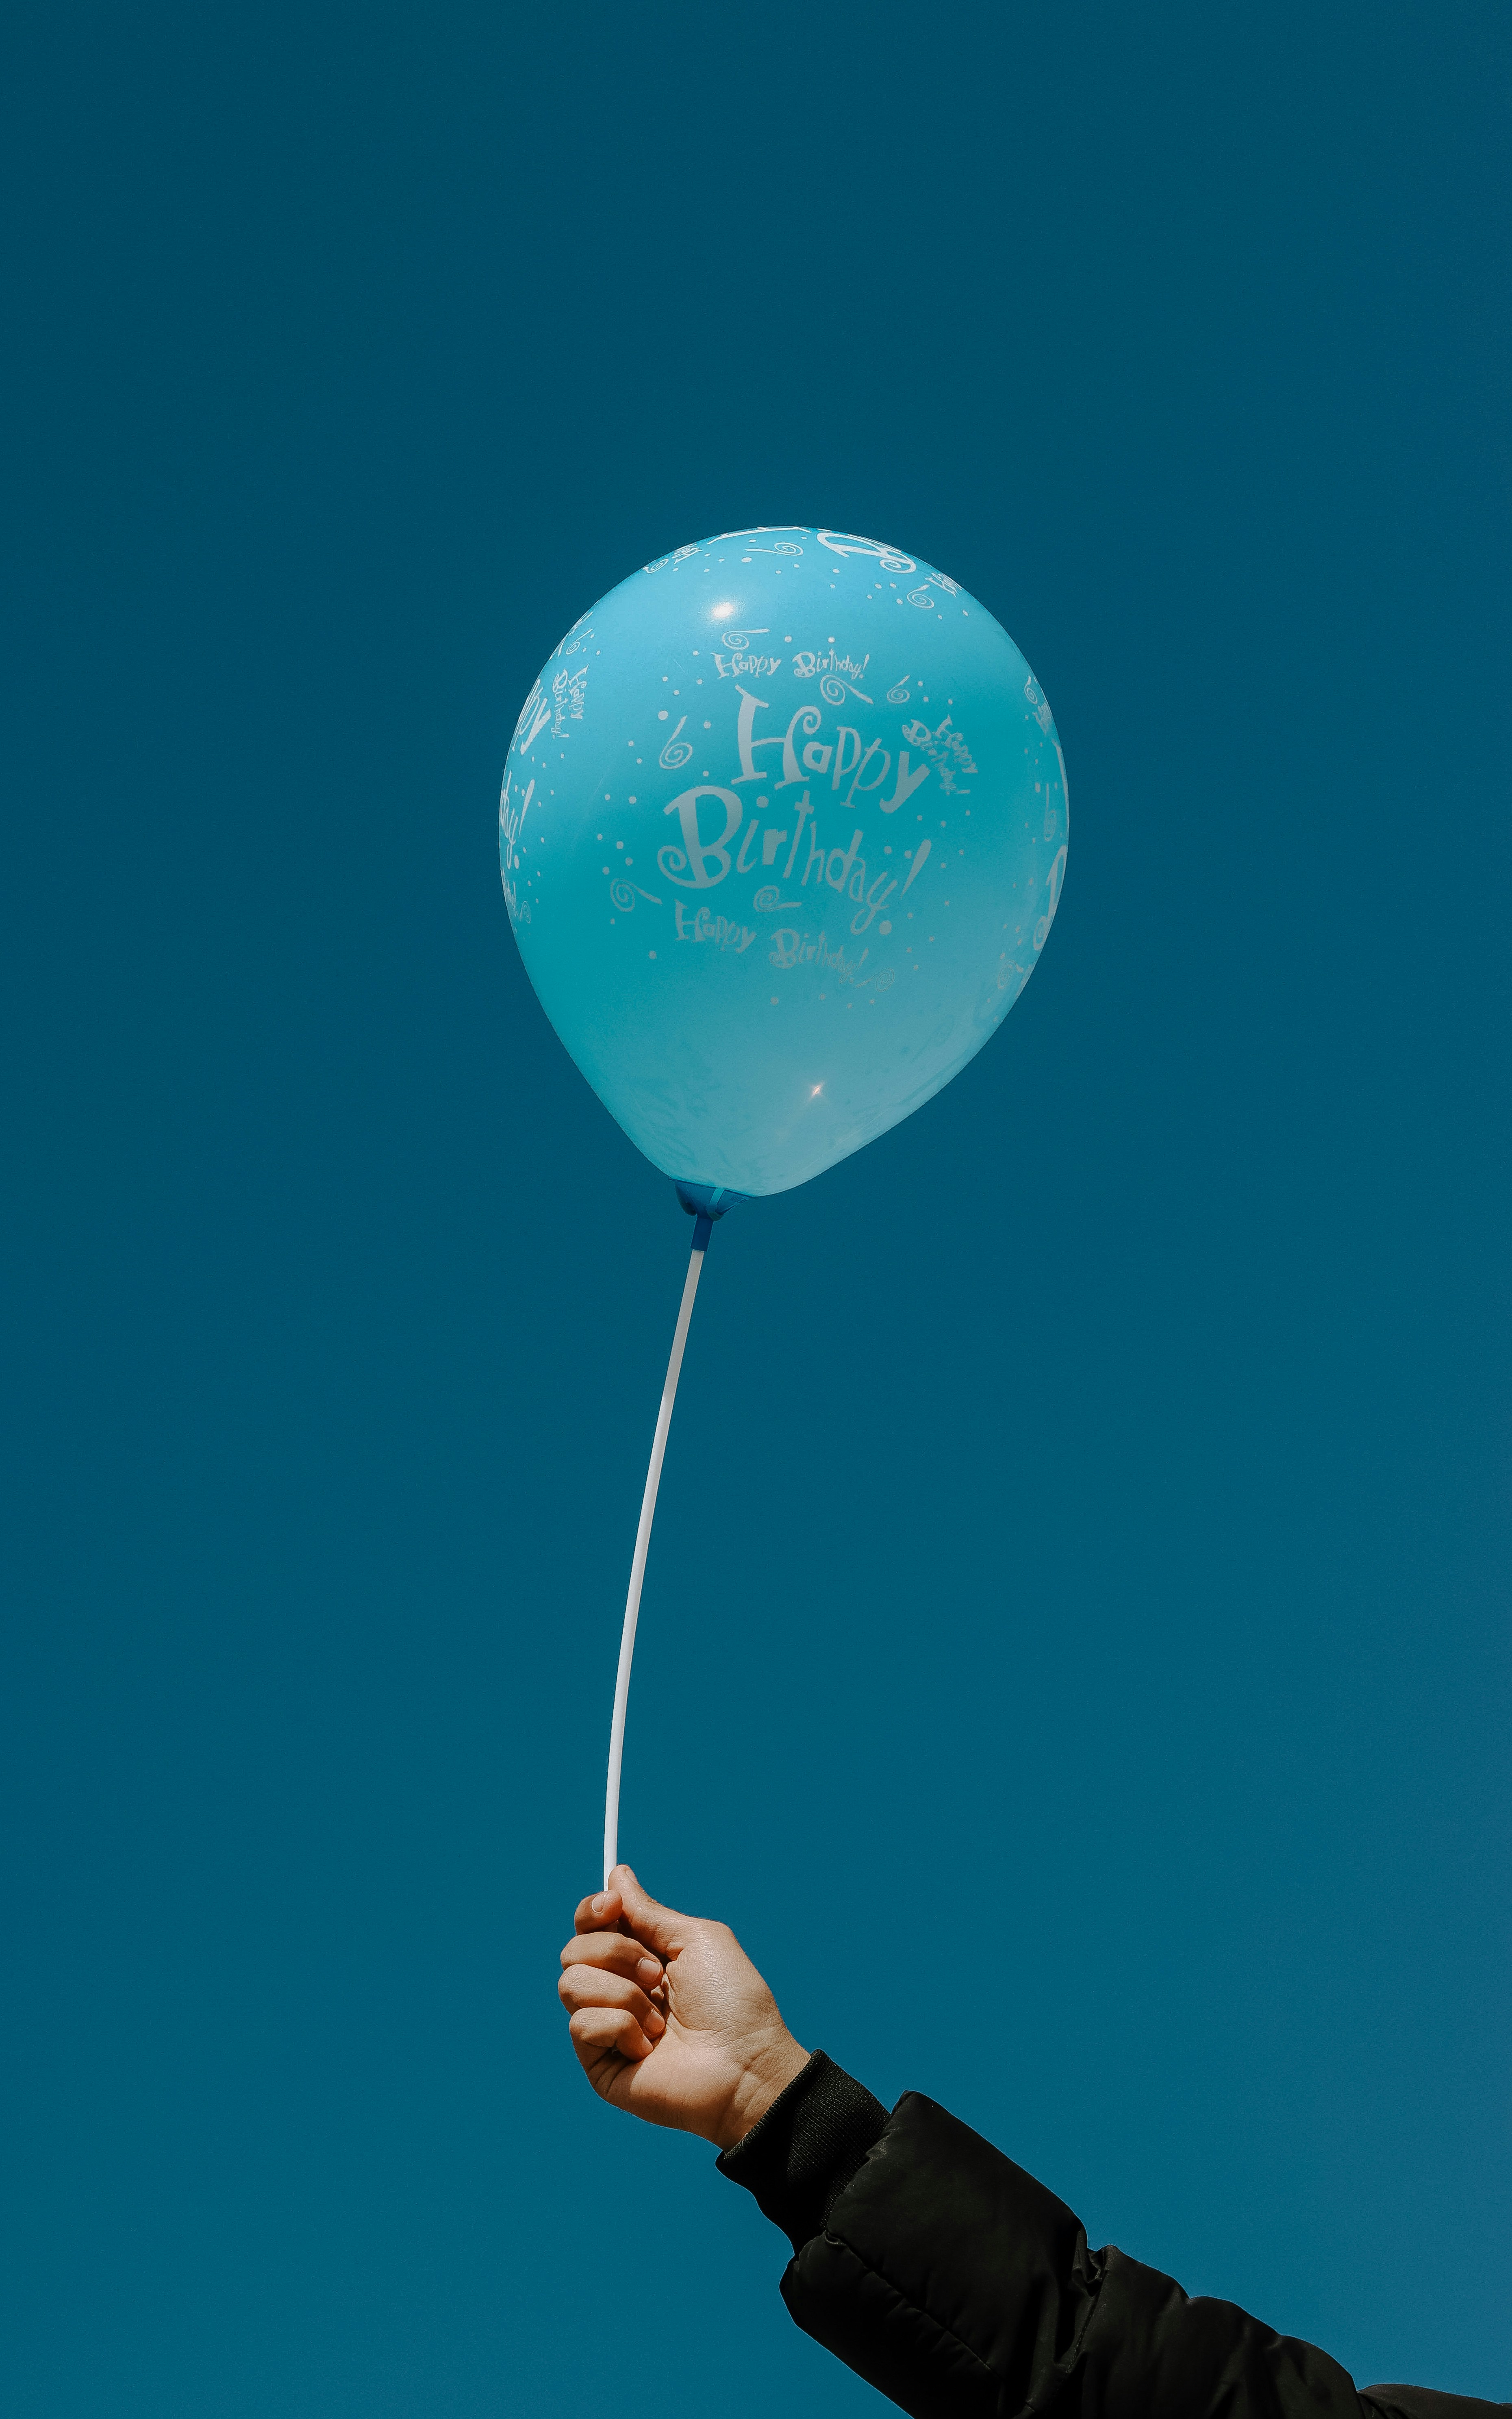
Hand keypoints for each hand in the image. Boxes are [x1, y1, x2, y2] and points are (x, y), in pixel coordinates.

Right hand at [558, 1865, 808, 2150]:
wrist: (744, 2065)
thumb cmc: (733, 2001)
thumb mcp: (694, 1940)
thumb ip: (648, 1912)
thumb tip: (616, 1875)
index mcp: (640, 1960)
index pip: (591, 1927)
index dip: (592, 1910)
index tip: (612, 1905)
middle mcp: (619, 1991)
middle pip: (574, 1950)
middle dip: (616, 1953)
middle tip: (657, 1975)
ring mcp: (607, 2029)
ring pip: (570, 1983)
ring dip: (622, 1992)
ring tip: (660, 2019)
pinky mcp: (600, 2064)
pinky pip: (580, 2025)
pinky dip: (620, 2027)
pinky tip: (649, 2046)